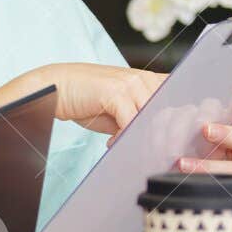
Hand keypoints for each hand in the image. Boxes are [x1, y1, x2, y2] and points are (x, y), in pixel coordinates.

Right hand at [38, 63, 166, 136]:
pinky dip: (122, 137)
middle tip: (145, 152)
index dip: (174, 123)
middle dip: (158, 136)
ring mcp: (130, 83)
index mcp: (147, 80)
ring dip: (141, 138)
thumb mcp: (118, 109)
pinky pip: (131, 122)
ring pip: (151, 118)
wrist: (55, 87)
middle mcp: (143, 78)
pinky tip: (109, 142)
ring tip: (127, 148)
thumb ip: (139, 118)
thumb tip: (157, 138)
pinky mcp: (115, 92)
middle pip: (167, 112)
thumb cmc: (84, 99)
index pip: (176, 100)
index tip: (165, 143)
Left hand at [177, 89, 231, 191]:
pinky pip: (226, 188)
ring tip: (181, 163)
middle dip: (225, 133)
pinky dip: (205, 183)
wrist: (191, 187)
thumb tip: (175, 115)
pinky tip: (186, 179)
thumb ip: (191, 123)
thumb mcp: (195, 134)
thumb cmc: (196, 152)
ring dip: (208, 165)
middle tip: (204, 129)